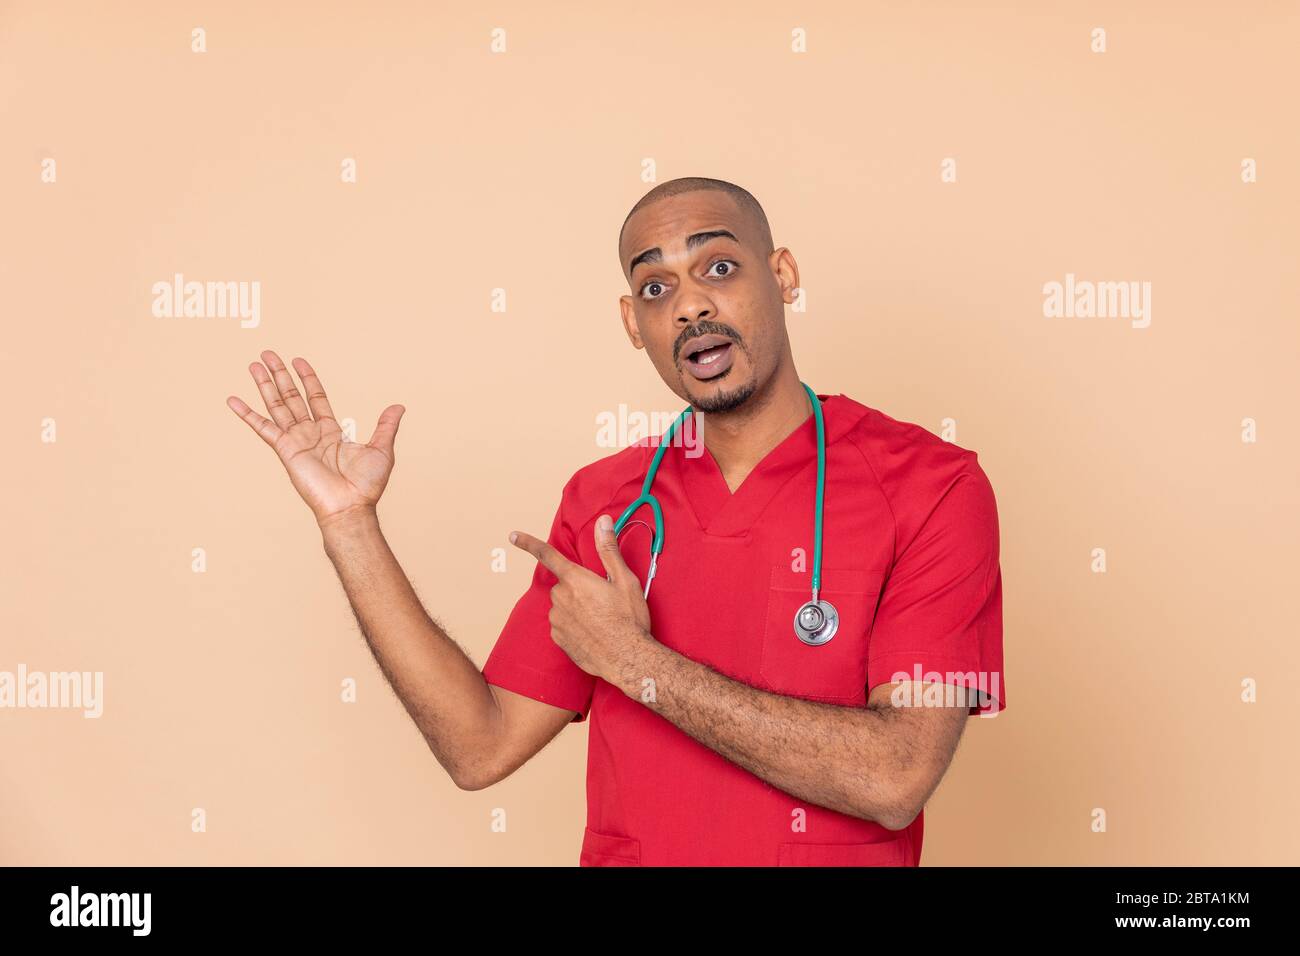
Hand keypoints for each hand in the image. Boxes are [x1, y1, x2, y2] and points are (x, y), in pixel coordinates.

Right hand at [226, 350, 404, 525]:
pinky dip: (247, 414)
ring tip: (254, 364)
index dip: (308, 378)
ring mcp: (296, 440)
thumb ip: (386, 426)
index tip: (298, 360)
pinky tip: (233, 400)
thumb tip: (399, 406)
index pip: (316, 397)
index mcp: (331, 431)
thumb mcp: (382, 449)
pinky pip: (263, 428)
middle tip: (268, 353)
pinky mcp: (285, 449)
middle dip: (280, 375)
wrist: (350, 506)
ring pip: (277, 405)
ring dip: (265, 384)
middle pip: (291, 396)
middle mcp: (310, 433)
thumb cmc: (367, 485)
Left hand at [510, 514, 652, 682]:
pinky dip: (574, 626)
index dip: (529, 543)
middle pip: (563, 584)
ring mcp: (557, 621)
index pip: (547, 555)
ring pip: (562, 606)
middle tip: (603, 600)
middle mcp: (561, 598)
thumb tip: (603, 521)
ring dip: (576, 608)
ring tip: (600, 620)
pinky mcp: (558, 640)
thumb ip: (609, 549)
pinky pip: (562, 625)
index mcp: (576, 580)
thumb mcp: (625, 580)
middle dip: (578, 588)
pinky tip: (592, 633)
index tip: (513, 535)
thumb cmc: (629, 619)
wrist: (628, 659)